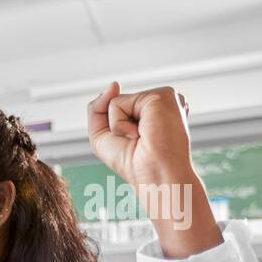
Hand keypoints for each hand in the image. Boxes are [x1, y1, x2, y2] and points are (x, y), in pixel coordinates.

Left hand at [88, 82, 220, 256]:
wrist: (156, 177)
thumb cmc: (133, 163)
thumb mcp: (103, 136)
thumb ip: (98, 108)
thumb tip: (115, 84)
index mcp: (152, 112)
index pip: (116, 109)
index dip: (114, 131)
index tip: (136, 145)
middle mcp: (160, 103)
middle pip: (113, 104)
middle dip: (114, 127)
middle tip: (139, 142)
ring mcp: (163, 98)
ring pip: (114, 102)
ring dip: (118, 126)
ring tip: (141, 137)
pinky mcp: (162, 95)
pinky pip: (117, 103)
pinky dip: (120, 124)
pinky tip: (141, 133)